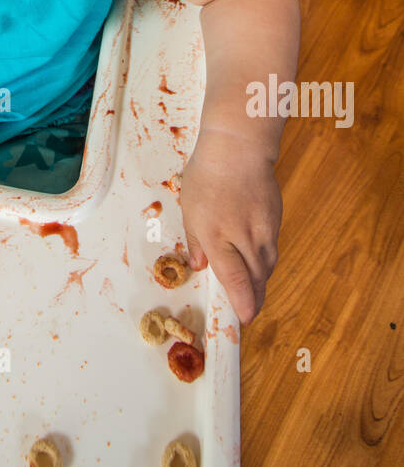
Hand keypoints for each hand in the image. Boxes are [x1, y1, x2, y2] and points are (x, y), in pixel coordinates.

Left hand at [180, 130, 281, 324]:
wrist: (239, 147)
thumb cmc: (208, 174)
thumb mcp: (190, 207)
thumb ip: (195, 240)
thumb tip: (200, 266)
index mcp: (217, 235)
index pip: (234, 279)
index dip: (241, 303)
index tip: (244, 318)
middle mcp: (243, 236)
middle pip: (255, 279)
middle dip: (253, 300)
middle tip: (248, 312)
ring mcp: (263, 229)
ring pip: (267, 266)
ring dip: (261, 282)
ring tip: (253, 293)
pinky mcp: (275, 220)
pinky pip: (272, 249)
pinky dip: (266, 261)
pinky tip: (259, 263)